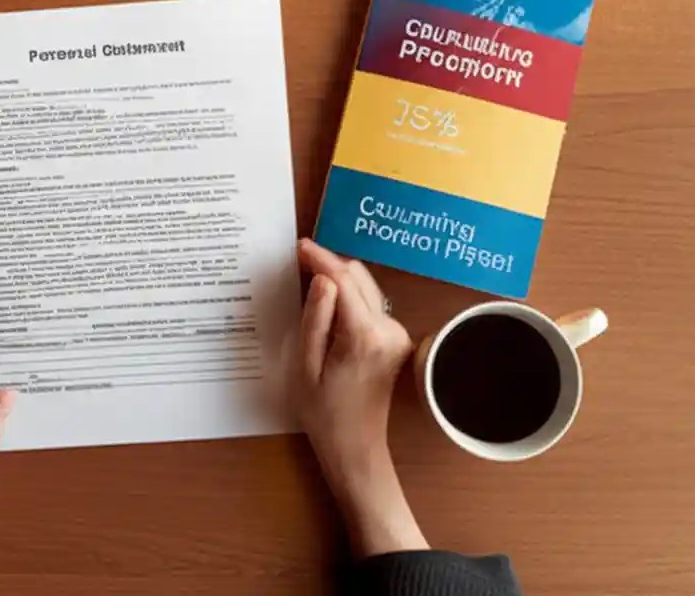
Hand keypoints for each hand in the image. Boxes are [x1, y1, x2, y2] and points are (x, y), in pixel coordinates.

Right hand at [292, 239, 426, 555]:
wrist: (356, 448)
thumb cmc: (323, 413)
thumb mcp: (305, 366)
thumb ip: (315, 319)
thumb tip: (321, 280)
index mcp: (364, 335)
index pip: (343, 281)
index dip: (320, 259)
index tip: (298, 246)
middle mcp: (388, 329)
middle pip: (359, 278)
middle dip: (329, 264)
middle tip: (298, 258)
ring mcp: (396, 334)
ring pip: (366, 289)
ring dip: (340, 280)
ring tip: (307, 276)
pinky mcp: (395, 340)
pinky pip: (370, 306)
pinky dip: (349, 297)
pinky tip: (326, 302)